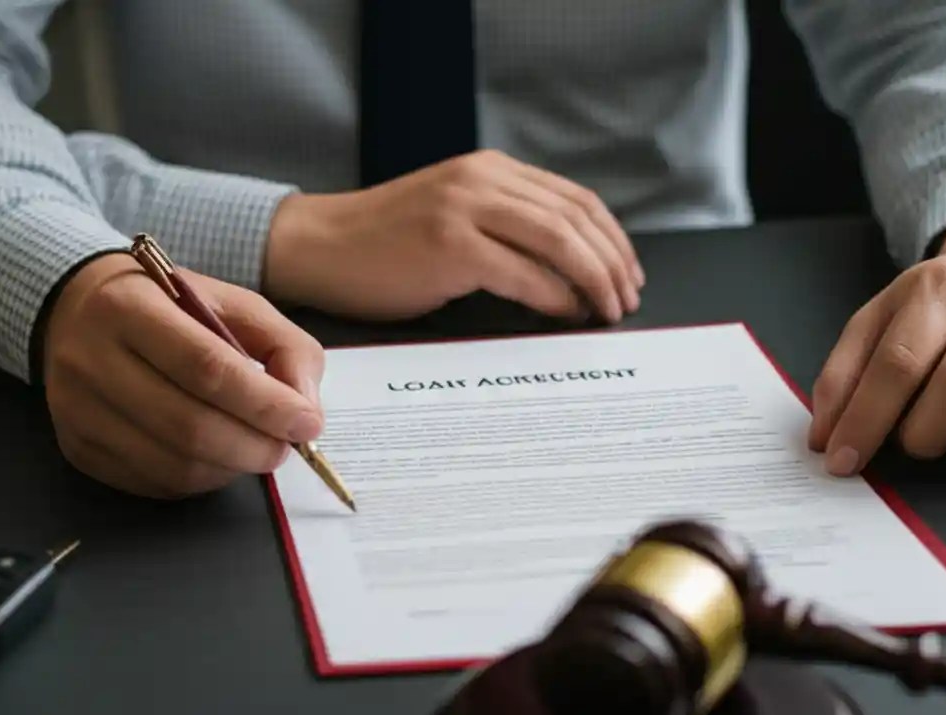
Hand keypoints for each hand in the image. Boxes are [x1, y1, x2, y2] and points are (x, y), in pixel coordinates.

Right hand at [43, 253, 324, 497]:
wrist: (78, 311)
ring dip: (232, 468)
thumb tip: (305, 408)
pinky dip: (202, 479)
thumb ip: (283, 346)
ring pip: (173, 465)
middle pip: (188, 426)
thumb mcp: (233, 303)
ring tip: (256, 450)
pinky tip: (218, 458)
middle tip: (286, 446)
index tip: (306, 422)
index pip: (206, 368)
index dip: (264, 403)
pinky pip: (154, 483)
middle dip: (254, 446)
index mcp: (129, 307)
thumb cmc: (170, 307)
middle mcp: (91, 360)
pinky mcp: (78, 449)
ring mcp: (77, 411)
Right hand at [262, 149, 643, 323]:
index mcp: (489, 170)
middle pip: (575, 217)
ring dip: (593, 279)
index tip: (628, 272)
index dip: (612, 238)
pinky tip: (566, 314)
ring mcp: (464, 209)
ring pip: (558, 239)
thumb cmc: (383, 245)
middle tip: (626, 299)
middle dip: (612, 263)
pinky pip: (523, 273)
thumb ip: (506, 225)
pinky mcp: (449, 246)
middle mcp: (482, 180)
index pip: (574, 199)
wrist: (318, 247)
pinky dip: (554, 297)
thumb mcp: (454, 215)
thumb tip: (571, 268)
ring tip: (606, 310)